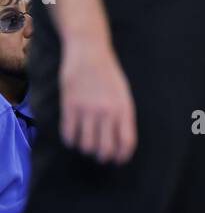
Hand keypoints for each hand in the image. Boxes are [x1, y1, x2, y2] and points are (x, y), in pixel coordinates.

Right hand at [59, 37, 136, 163]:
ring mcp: (88, 109)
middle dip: (103, 156)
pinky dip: (71, 140)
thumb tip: (121, 141)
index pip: (126, 142)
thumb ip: (123, 115)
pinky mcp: (69, 105)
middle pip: (105, 148)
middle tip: (100, 156)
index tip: (118, 160)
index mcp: (124, 109)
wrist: (89, 52)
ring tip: (86, 145)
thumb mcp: (123, 94)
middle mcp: (107, 111)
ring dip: (86, 149)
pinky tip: (73, 138)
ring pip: (86, 144)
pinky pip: (69, 133)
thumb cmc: (109, 74)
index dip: (122, 156)